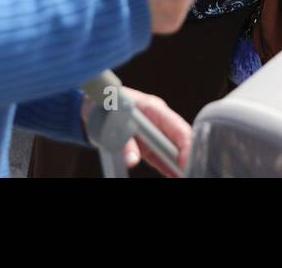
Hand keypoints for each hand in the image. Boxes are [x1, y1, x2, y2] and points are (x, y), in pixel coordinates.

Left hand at [79, 88, 193, 175]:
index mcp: (154, 109)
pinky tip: (173, 175)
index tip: (184, 164)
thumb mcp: (112, 123)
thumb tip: (132, 161)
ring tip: (183, 177)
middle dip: (185, 157)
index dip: (185, 146)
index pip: (178, 127)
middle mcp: (158, 119)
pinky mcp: (147, 143)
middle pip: (179, 139)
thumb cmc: (104, 106)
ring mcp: (153, 131)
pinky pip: (160, 156)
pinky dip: (167, 166)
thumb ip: (124, 142)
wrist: (94, 105)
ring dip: (178, 164)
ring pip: (172, 149)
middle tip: (188, 174)